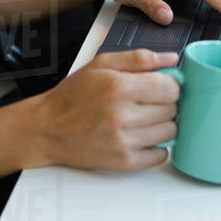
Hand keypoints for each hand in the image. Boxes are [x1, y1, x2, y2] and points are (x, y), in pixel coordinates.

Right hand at [34, 49, 179, 171]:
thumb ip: (138, 58)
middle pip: (172, 109)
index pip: (170, 87)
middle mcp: (122, 116)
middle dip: (165, 102)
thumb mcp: (101, 65)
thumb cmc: (72, 96)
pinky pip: (161, 156)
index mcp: (118, 87)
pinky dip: (157, 146)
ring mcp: (124, 141)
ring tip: (144, 117)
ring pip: (170, 132)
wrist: (48, 128)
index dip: (170, 84)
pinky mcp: (124, 161)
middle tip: (148, 100)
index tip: (162, 84)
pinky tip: (142, 136)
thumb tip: (170, 58)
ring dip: (162, 123)